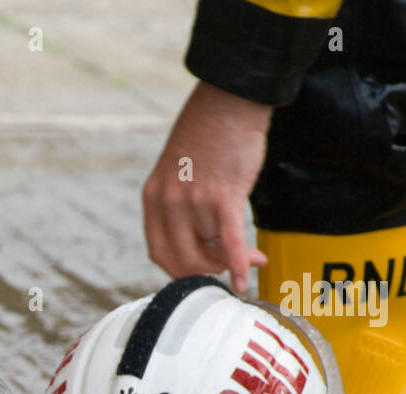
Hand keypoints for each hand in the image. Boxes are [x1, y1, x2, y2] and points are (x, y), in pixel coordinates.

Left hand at [142, 81, 272, 294]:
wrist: (229, 100)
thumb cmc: (208, 134)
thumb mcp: (176, 171)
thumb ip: (178, 203)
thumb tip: (202, 240)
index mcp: (153, 198)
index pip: (159, 253)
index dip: (181, 269)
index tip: (201, 270)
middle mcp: (168, 202)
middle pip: (183, 260)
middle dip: (210, 271)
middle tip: (230, 267)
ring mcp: (194, 200)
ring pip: (211, 250)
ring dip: (232, 260)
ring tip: (252, 256)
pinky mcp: (223, 195)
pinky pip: (229, 242)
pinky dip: (239, 265)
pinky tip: (247, 280)